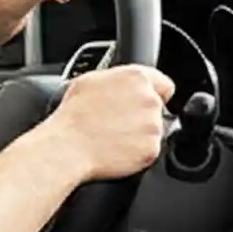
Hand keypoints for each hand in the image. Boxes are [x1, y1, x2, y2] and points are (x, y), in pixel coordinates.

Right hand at [43, 65, 175, 181]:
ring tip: (115, 137)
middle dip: (142, 115)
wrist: (68, 147)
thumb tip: (122, 82)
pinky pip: (149, 150)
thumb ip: (117, 78)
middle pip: (158, 109)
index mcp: (137, 78)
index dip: (155, 94)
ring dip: (140, 134)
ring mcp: (153, 125)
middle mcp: (149, 100)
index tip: (144, 103)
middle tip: (119, 123)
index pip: (164, 85)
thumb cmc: (73, 115)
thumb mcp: (90, 81)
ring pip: (153, 130)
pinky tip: (117, 149)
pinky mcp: (152, 149)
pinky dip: (137, 153)